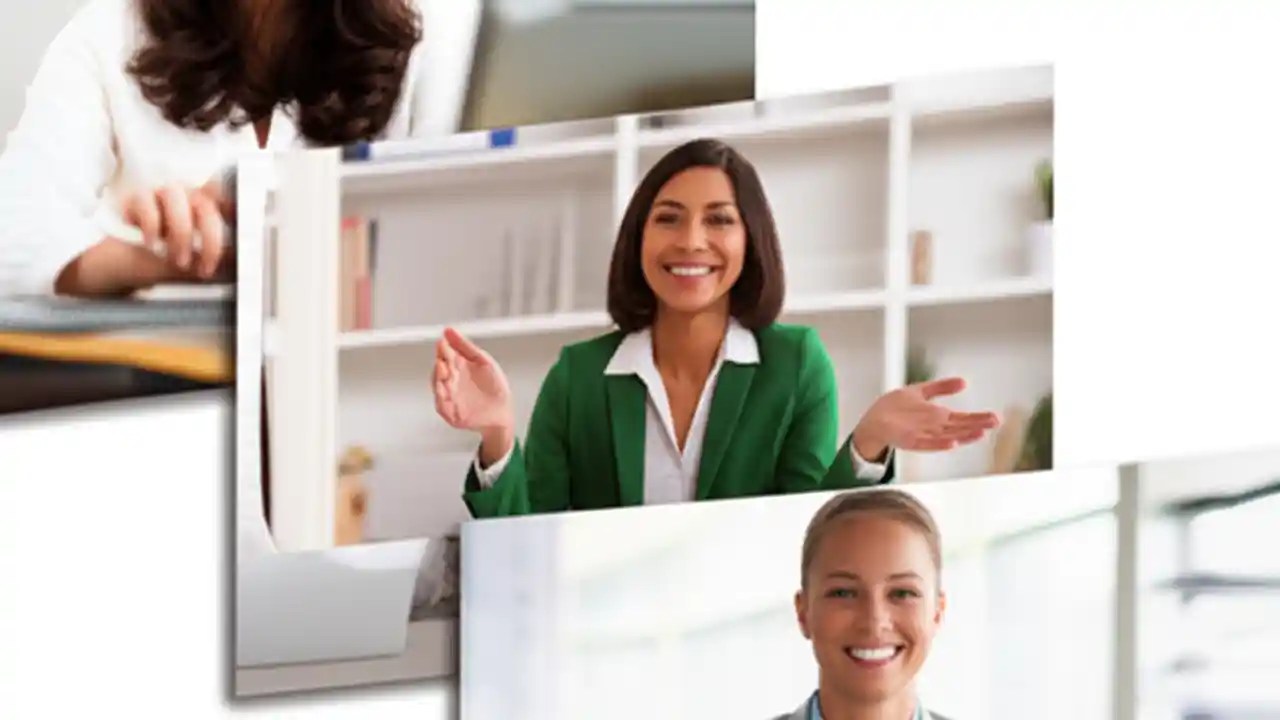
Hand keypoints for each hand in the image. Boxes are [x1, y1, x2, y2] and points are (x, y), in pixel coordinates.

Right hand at [54, 180, 232, 296]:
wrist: (111, 269)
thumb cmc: (151, 264)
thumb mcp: (187, 267)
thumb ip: (211, 261)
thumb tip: (240, 262)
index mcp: (200, 211)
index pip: (223, 199)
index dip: (235, 204)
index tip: (243, 221)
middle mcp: (182, 200)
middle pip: (204, 202)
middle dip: (209, 236)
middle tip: (202, 266)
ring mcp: (157, 196)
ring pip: (176, 197)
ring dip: (180, 231)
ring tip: (176, 259)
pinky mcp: (133, 200)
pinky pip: (146, 202)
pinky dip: (152, 225)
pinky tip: (151, 243)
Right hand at [432, 328, 514, 464]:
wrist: (502, 411)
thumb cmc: (495, 387)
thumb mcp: (483, 361)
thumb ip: (466, 346)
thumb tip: (449, 331)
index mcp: (458, 367)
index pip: (446, 355)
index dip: (443, 349)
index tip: (443, 342)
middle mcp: (451, 380)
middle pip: (440, 370)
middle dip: (441, 362)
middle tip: (443, 354)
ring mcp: (449, 396)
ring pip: (438, 386)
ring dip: (438, 377)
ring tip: (442, 367)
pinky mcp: (450, 412)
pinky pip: (441, 404)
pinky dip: (440, 397)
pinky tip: (442, 388)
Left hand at [853, 377, 999, 458]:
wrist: (872, 420)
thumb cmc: (895, 409)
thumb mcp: (921, 392)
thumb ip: (941, 388)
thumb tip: (965, 382)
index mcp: (937, 418)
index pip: (962, 418)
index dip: (978, 418)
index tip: (995, 418)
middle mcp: (933, 428)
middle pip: (959, 428)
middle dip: (977, 425)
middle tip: (995, 423)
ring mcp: (923, 435)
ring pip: (947, 436)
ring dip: (964, 436)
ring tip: (980, 433)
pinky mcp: (910, 440)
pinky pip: (927, 443)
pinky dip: (940, 444)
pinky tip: (952, 443)